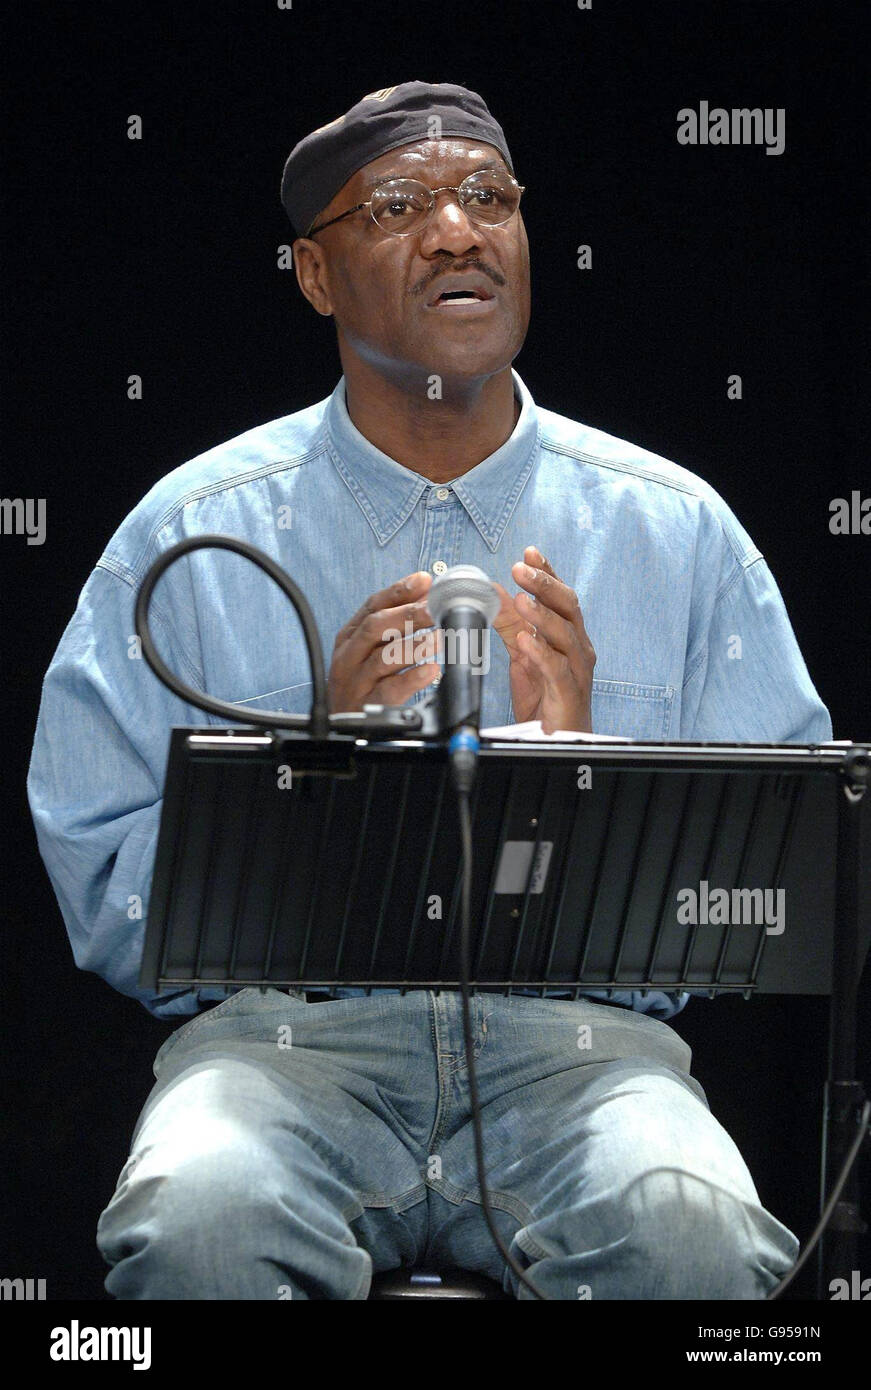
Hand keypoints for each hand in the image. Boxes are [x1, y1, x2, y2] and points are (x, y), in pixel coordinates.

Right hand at [328, 571, 441, 712]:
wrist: (340, 723)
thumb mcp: (368, 649)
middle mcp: (350, 655)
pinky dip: (412, 679)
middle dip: (408, 615)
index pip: (372, 606)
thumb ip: (393, 622)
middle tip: (436, 608)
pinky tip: (431, 670)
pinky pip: (390, 690)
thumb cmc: (360, 682)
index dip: (398, 592)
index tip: (423, 581)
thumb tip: (425, 593)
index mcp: (350, 637)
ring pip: (383, 658)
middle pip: (375, 627)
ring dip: (414, 645)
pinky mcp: (367, 704)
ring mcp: (356, 681)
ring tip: (439, 638)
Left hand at [492, 545, 595, 733]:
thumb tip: (493, 593)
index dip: (547, 573)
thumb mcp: (522, 656)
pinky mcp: (568, 693)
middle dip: (544, 585)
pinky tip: (525, 640)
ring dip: (542, 614)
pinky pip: (557, 669)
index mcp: (568, 635)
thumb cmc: (546, 699)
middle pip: (568, 607)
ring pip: (565, 634)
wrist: (557, 741)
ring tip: (521, 598)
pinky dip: (541, 653)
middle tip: (520, 568)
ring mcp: (577, 670)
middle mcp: (577, 648)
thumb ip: (511, 625)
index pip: (560, 597)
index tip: (530, 552)